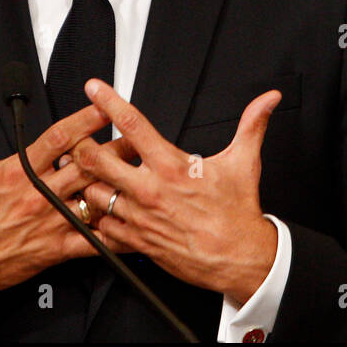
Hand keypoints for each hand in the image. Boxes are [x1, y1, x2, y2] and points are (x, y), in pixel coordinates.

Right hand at [0, 89, 131, 314]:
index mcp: (18, 171)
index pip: (58, 138)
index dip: (84, 120)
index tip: (104, 107)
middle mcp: (38, 194)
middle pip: (86, 165)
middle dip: (115, 150)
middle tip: (138, 138)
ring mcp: (50, 222)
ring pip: (93, 198)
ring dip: (119, 186)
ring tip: (144, 175)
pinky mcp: (55, 248)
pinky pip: (90, 240)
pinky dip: (112, 233)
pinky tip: (132, 225)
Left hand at [74, 79, 280, 304]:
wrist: (238, 258)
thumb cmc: (237, 213)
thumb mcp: (244, 162)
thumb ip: (252, 124)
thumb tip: (267, 100)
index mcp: (172, 166)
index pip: (132, 125)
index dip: (108, 101)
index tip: (95, 88)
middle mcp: (150, 190)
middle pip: (97, 159)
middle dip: (82, 145)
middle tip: (79, 138)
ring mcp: (140, 217)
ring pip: (93, 194)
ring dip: (87, 181)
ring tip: (88, 174)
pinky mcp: (136, 241)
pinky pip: (102, 227)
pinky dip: (97, 216)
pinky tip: (102, 208)